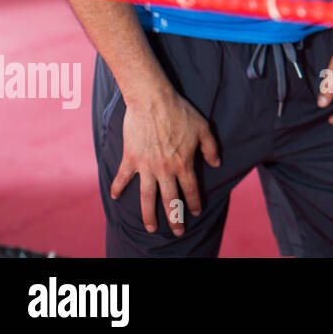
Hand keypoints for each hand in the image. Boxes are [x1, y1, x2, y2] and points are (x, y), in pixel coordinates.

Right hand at [110, 88, 219, 235]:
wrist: (153, 101)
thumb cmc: (181, 112)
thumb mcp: (204, 129)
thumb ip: (211, 148)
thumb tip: (216, 164)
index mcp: (184, 163)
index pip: (191, 189)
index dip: (194, 202)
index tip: (195, 212)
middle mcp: (165, 170)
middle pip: (170, 200)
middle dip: (174, 218)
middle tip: (176, 232)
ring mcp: (146, 166)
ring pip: (147, 197)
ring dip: (148, 215)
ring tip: (150, 228)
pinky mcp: (130, 159)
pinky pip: (123, 178)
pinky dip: (118, 188)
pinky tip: (116, 198)